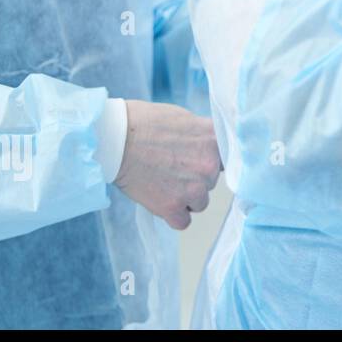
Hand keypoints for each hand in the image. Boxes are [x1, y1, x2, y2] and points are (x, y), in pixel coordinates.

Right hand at [115, 101, 222, 229]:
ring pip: (199, 203)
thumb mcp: (185, 119)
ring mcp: (193, 188)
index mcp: (214, 142)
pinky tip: (159, 200)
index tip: (195, 163)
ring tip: (162, 183)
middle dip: (194, 179)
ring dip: (184, 198)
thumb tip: (209, 147)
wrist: (116, 138)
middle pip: (210, 183)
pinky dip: (172, 215)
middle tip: (169, 169)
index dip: (208, 163)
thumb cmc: (145, 123)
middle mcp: (210, 166)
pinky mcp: (173, 206)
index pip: (225, 161)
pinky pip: (182, 222)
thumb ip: (203, 137)